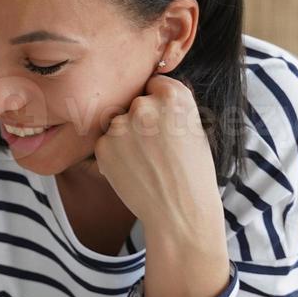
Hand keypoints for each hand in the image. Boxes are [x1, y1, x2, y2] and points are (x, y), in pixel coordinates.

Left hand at [93, 75, 218, 228]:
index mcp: (173, 96)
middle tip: (155, 148)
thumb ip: (171, 106)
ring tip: (146, 162)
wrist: (180, 212)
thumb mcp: (194, 128)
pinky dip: (114, 155)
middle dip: (140, 120)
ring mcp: (120, 125)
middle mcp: (144, 105)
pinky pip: (106, 143)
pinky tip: (133, 171)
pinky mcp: (103, 146)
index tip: (163, 122)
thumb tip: (150, 89)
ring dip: (126, 137)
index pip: (154, 84)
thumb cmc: (193, 172)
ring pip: (118, 123)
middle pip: (134, 103)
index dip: (158, 103)